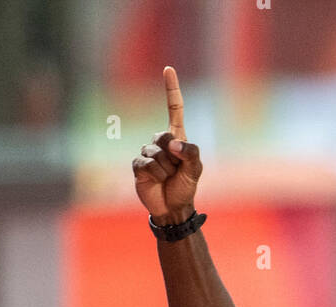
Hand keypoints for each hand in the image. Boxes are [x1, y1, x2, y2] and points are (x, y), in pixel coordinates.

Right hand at [132, 65, 202, 223]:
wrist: (172, 208)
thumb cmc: (185, 187)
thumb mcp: (196, 170)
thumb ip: (191, 153)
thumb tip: (173, 144)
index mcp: (177, 137)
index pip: (174, 108)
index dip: (171, 89)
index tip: (168, 69)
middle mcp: (161, 141)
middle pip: (165, 137)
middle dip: (174, 156)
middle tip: (176, 171)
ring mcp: (148, 152)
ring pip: (156, 154)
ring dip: (166, 170)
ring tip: (168, 178)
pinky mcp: (138, 165)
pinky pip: (147, 164)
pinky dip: (156, 174)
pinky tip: (156, 180)